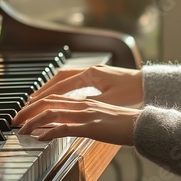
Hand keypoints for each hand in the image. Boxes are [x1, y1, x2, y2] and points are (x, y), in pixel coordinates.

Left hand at [13, 95, 139, 145]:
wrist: (142, 125)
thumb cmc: (124, 124)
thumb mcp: (100, 119)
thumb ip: (83, 120)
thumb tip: (67, 127)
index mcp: (84, 102)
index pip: (54, 98)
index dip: (35, 104)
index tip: (23, 112)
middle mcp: (82, 105)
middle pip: (48, 102)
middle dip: (28, 110)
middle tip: (13, 120)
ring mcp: (86, 115)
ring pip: (53, 113)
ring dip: (33, 121)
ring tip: (21, 129)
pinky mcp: (91, 127)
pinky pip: (65, 127)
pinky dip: (49, 132)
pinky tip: (39, 138)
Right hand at [27, 64, 143, 106]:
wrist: (150, 85)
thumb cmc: (132, 93)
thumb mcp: (108, 102)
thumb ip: (87, 105)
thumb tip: (69, 110)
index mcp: (90, 75)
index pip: (61, 84)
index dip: (45, 94)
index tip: (32, 102)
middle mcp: (90, 70)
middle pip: (60, 78)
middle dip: (44, 89)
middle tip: (30, 100)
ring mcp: (95, 72)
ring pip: (67, 78)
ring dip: (53, 87)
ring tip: (40, 98)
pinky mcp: (100, 77)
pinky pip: (76, 80)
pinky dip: (65, 88)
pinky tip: (61, 96)